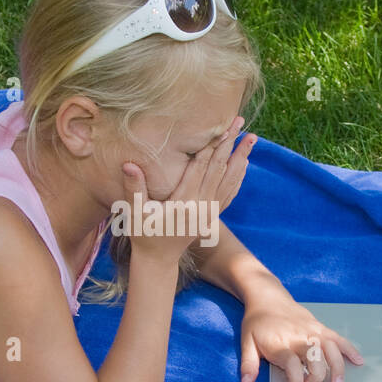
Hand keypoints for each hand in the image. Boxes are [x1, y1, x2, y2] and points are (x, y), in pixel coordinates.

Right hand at [119, 114, 254, 265]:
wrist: (158, 260)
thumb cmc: (143, 234)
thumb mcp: (135, 212)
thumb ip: (134, 187)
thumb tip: (129, 164)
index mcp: (183, 202)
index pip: (200, 167)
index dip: (211, 146)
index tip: (221, 127)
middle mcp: (201, 206)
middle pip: (219, 168)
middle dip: (230, 143)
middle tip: (239, 121)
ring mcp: (209, 212)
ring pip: (229, 180)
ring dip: (241, 157)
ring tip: (251, 138)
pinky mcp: (212, 216)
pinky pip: (230, 193)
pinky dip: (238, 177)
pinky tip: (244, 163)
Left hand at [239, 289, 363, 381]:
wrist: (267, 297)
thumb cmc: (257, 321)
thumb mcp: (246, 342)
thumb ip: (248, 364)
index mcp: (281, 344)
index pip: (292, 366)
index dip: (296, 381)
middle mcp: (299, 337)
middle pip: (315, 358)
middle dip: (317, 376)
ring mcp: (312, 331)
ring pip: (331, 349)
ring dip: (337, 366)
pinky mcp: (320, 327)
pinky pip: (338, 339)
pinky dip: (350, 349)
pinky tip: (358, 361)